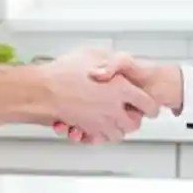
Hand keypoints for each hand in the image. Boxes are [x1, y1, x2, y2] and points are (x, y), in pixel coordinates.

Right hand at [40, 49, 158, 143]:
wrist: (42, 90)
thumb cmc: (63, 72)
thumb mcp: (93, 54)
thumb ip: (112, 61)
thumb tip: (119, 65)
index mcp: (121, 89)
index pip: (148, 104)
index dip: (150, 105)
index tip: (149, 105)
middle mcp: (113, 109)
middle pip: (134, 124)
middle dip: (133, 119)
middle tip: (130, 113)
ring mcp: (99, 123)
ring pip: (117, 134)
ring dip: (117, 128)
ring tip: (112, 119)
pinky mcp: (85, 131)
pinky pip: (99, 139)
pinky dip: (99, 135)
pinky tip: (95, 126)